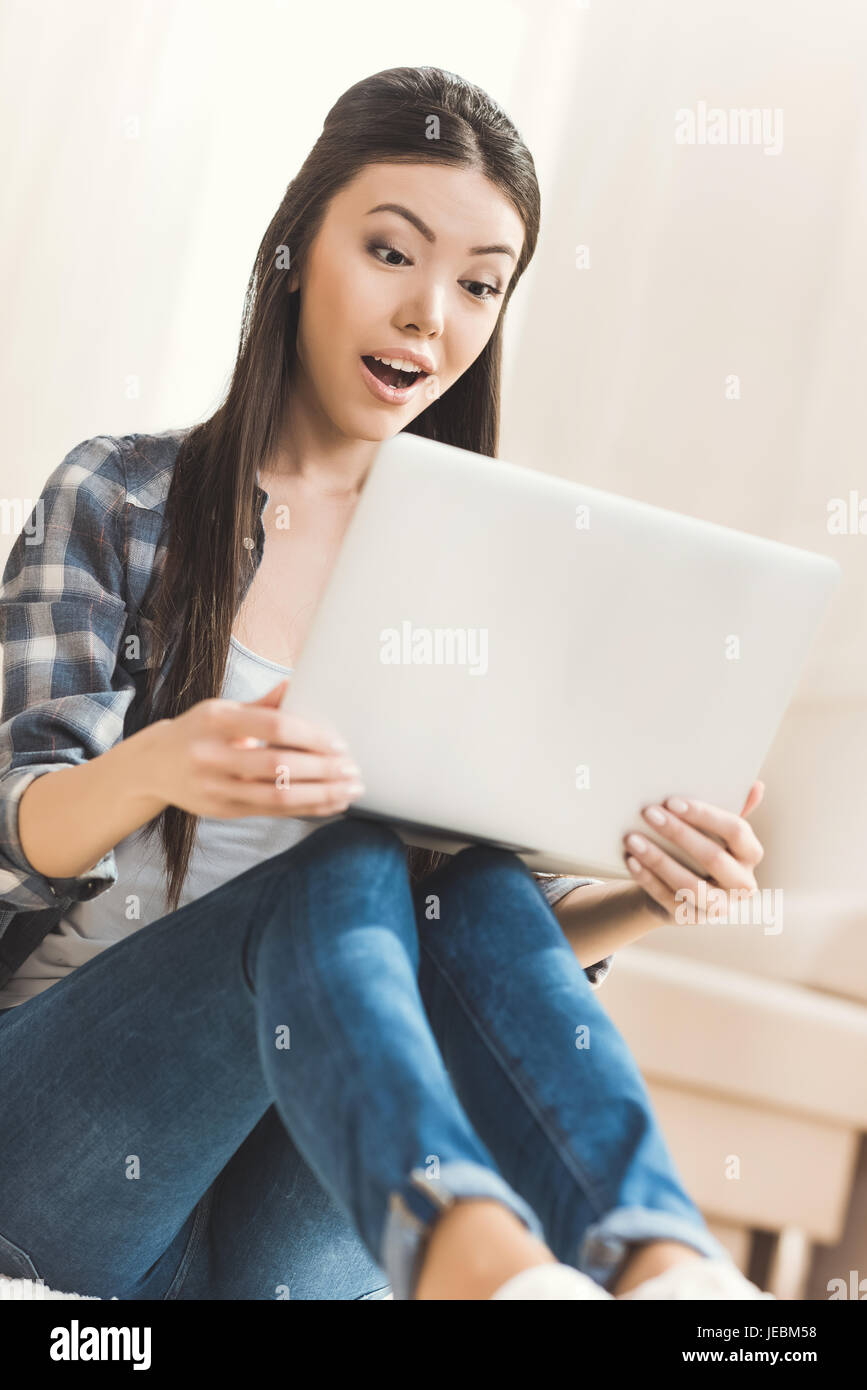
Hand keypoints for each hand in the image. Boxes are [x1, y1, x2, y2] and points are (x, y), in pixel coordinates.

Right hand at [147, 680, 364, 819]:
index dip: (310, 737)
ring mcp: (216, 787)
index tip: (339, 744)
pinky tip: (329, 805)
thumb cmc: (197, 731)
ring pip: (277, 796)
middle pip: (278, 766)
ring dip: (320, 795)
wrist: (153, 765)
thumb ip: (262, 703)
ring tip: (349, 791)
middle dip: (322, 770)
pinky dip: (305, 809)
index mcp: (217, 720)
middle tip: (353, 771)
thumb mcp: (221, 708)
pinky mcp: (222, 811)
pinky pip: (272, 812)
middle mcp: (213, 755)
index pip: (273, 728)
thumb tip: (297, 683)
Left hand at [621, 781, 764, 923]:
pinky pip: (669, 899)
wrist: (677, 885)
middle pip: (713, 858)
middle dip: (678, 833)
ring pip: (690, 884)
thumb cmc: (696, 848)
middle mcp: (742, 883)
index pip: (736, 831)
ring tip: (632, 839)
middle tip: (648, 813)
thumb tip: (756, 785)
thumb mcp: (712, 829)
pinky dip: (648, 879)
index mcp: (751, 854)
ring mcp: (720, 906)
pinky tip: (631, 861)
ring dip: (658, 859)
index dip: (705, 815)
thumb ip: (731, 808)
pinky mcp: (694, 918)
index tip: (671, 801)